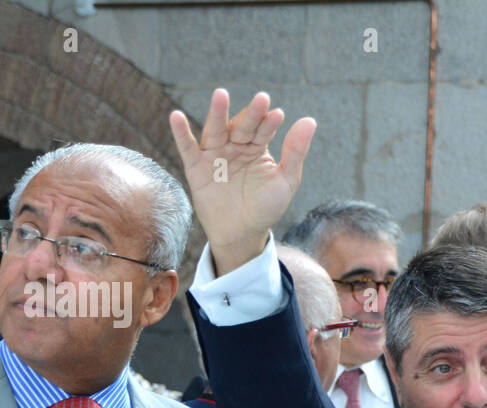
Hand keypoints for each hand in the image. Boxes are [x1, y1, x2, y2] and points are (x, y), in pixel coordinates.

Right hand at [169, 89, 316, 274]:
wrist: (243, 234)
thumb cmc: (265, 207)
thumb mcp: (285, 181)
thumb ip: (295, 152)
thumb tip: (310, 121)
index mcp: (256, 147)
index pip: (263, 130)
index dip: (270, 123)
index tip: (278, 114)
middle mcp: (234, 146)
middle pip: (241, 126)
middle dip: (251, 114)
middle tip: (261, 99)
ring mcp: (214, 156)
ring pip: (215, 131)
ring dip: (217, 113)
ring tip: (221, 94)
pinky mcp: (196, 169)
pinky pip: (187, 149)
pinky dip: (181, 134)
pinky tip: (176, 117)